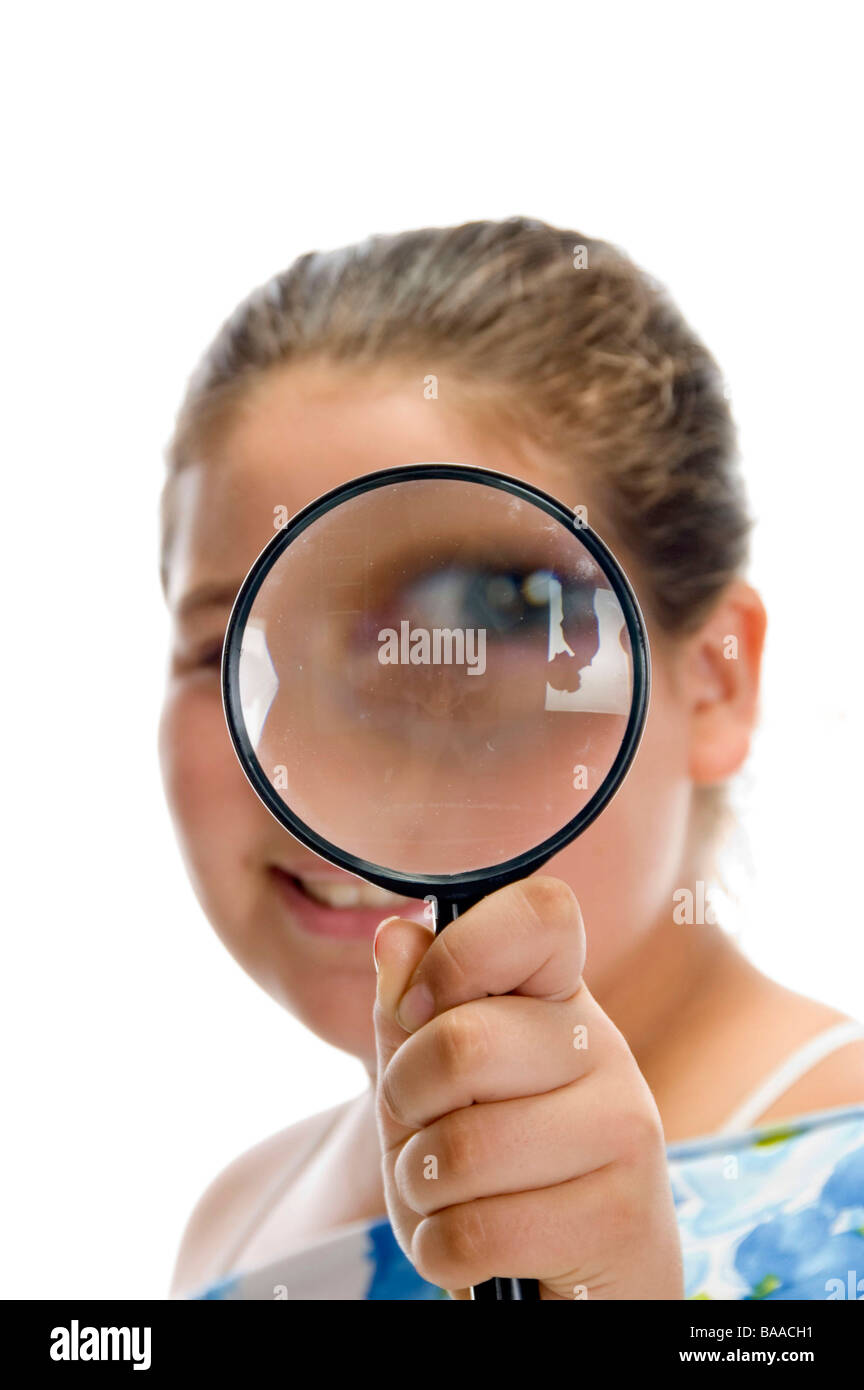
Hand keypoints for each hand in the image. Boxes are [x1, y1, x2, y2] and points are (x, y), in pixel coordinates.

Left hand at [372, 876, 683, 1299]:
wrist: (579, 1288)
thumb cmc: (494, 1171)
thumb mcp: (431, 1089)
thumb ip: (410, 1012)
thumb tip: (393, 935)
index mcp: (558, 997)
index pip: (539, 913)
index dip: (460, 950)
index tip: (421, 1006)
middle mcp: (604, 1047)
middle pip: (462, 1044)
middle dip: (406, 1102)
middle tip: (424, 1129)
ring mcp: (625, 1128)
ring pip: (461, 1150)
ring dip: (422, 1190)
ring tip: (455, 1195)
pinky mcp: (623, 1217)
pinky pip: (477, 1231)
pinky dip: (443, 1251)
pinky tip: (476, 1246)